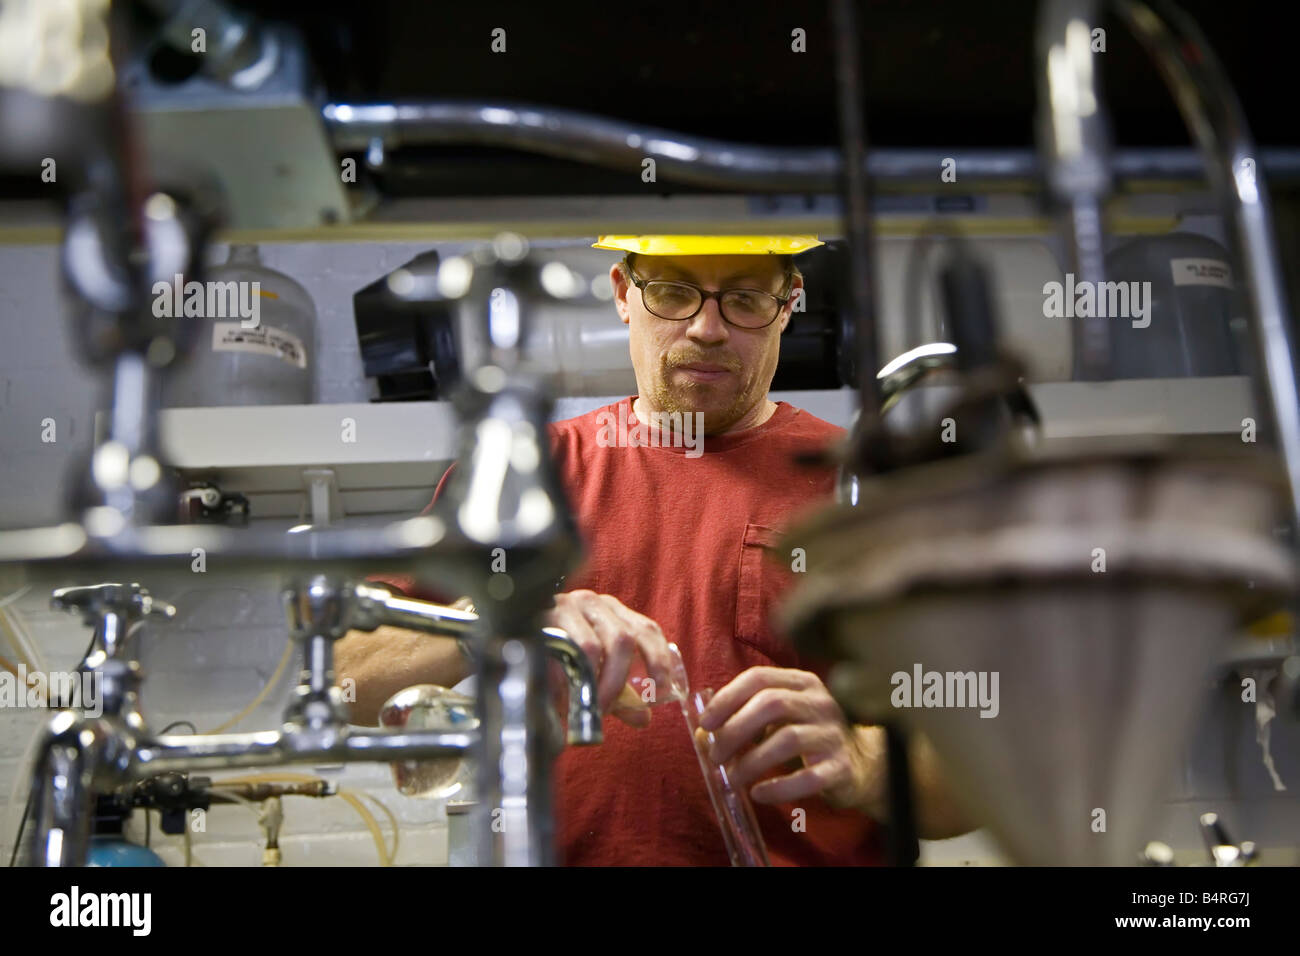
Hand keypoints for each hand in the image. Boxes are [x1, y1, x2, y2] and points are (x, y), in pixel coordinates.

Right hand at [543, 590, 676, 728]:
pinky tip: (560, 698)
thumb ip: (620, 694)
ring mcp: (566, 606)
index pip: (647, 631)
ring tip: (581, 707)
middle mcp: (593, 603)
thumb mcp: (595, 672)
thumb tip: (644, 717)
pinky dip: (562, 681)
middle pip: (622, 640)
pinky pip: (558, 652)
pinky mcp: (540, 617)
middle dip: (616, 681)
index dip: (658, 661)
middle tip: (605, 710)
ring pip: (590, 646)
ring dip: (589, 684)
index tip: (660, 691)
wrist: (512, 640)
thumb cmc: (559, 655)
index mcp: (614, 612)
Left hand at [697, 666, 880, 809]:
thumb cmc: (810, 737)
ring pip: (787, 739)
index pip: (759, 678)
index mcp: (802, 683)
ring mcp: (833, 734)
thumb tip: (702, 734)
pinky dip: (778, 787)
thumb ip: (743, 720)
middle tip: (715, 756)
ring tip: (732, 779)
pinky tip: (759, 794)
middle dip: (735, 730)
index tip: (705, 724)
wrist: (863, 765)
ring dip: (752, 762)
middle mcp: (820, 703)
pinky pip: (808, 777)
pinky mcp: (841, 767)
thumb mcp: (779, 721)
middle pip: (771, 704)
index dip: (727, 698)